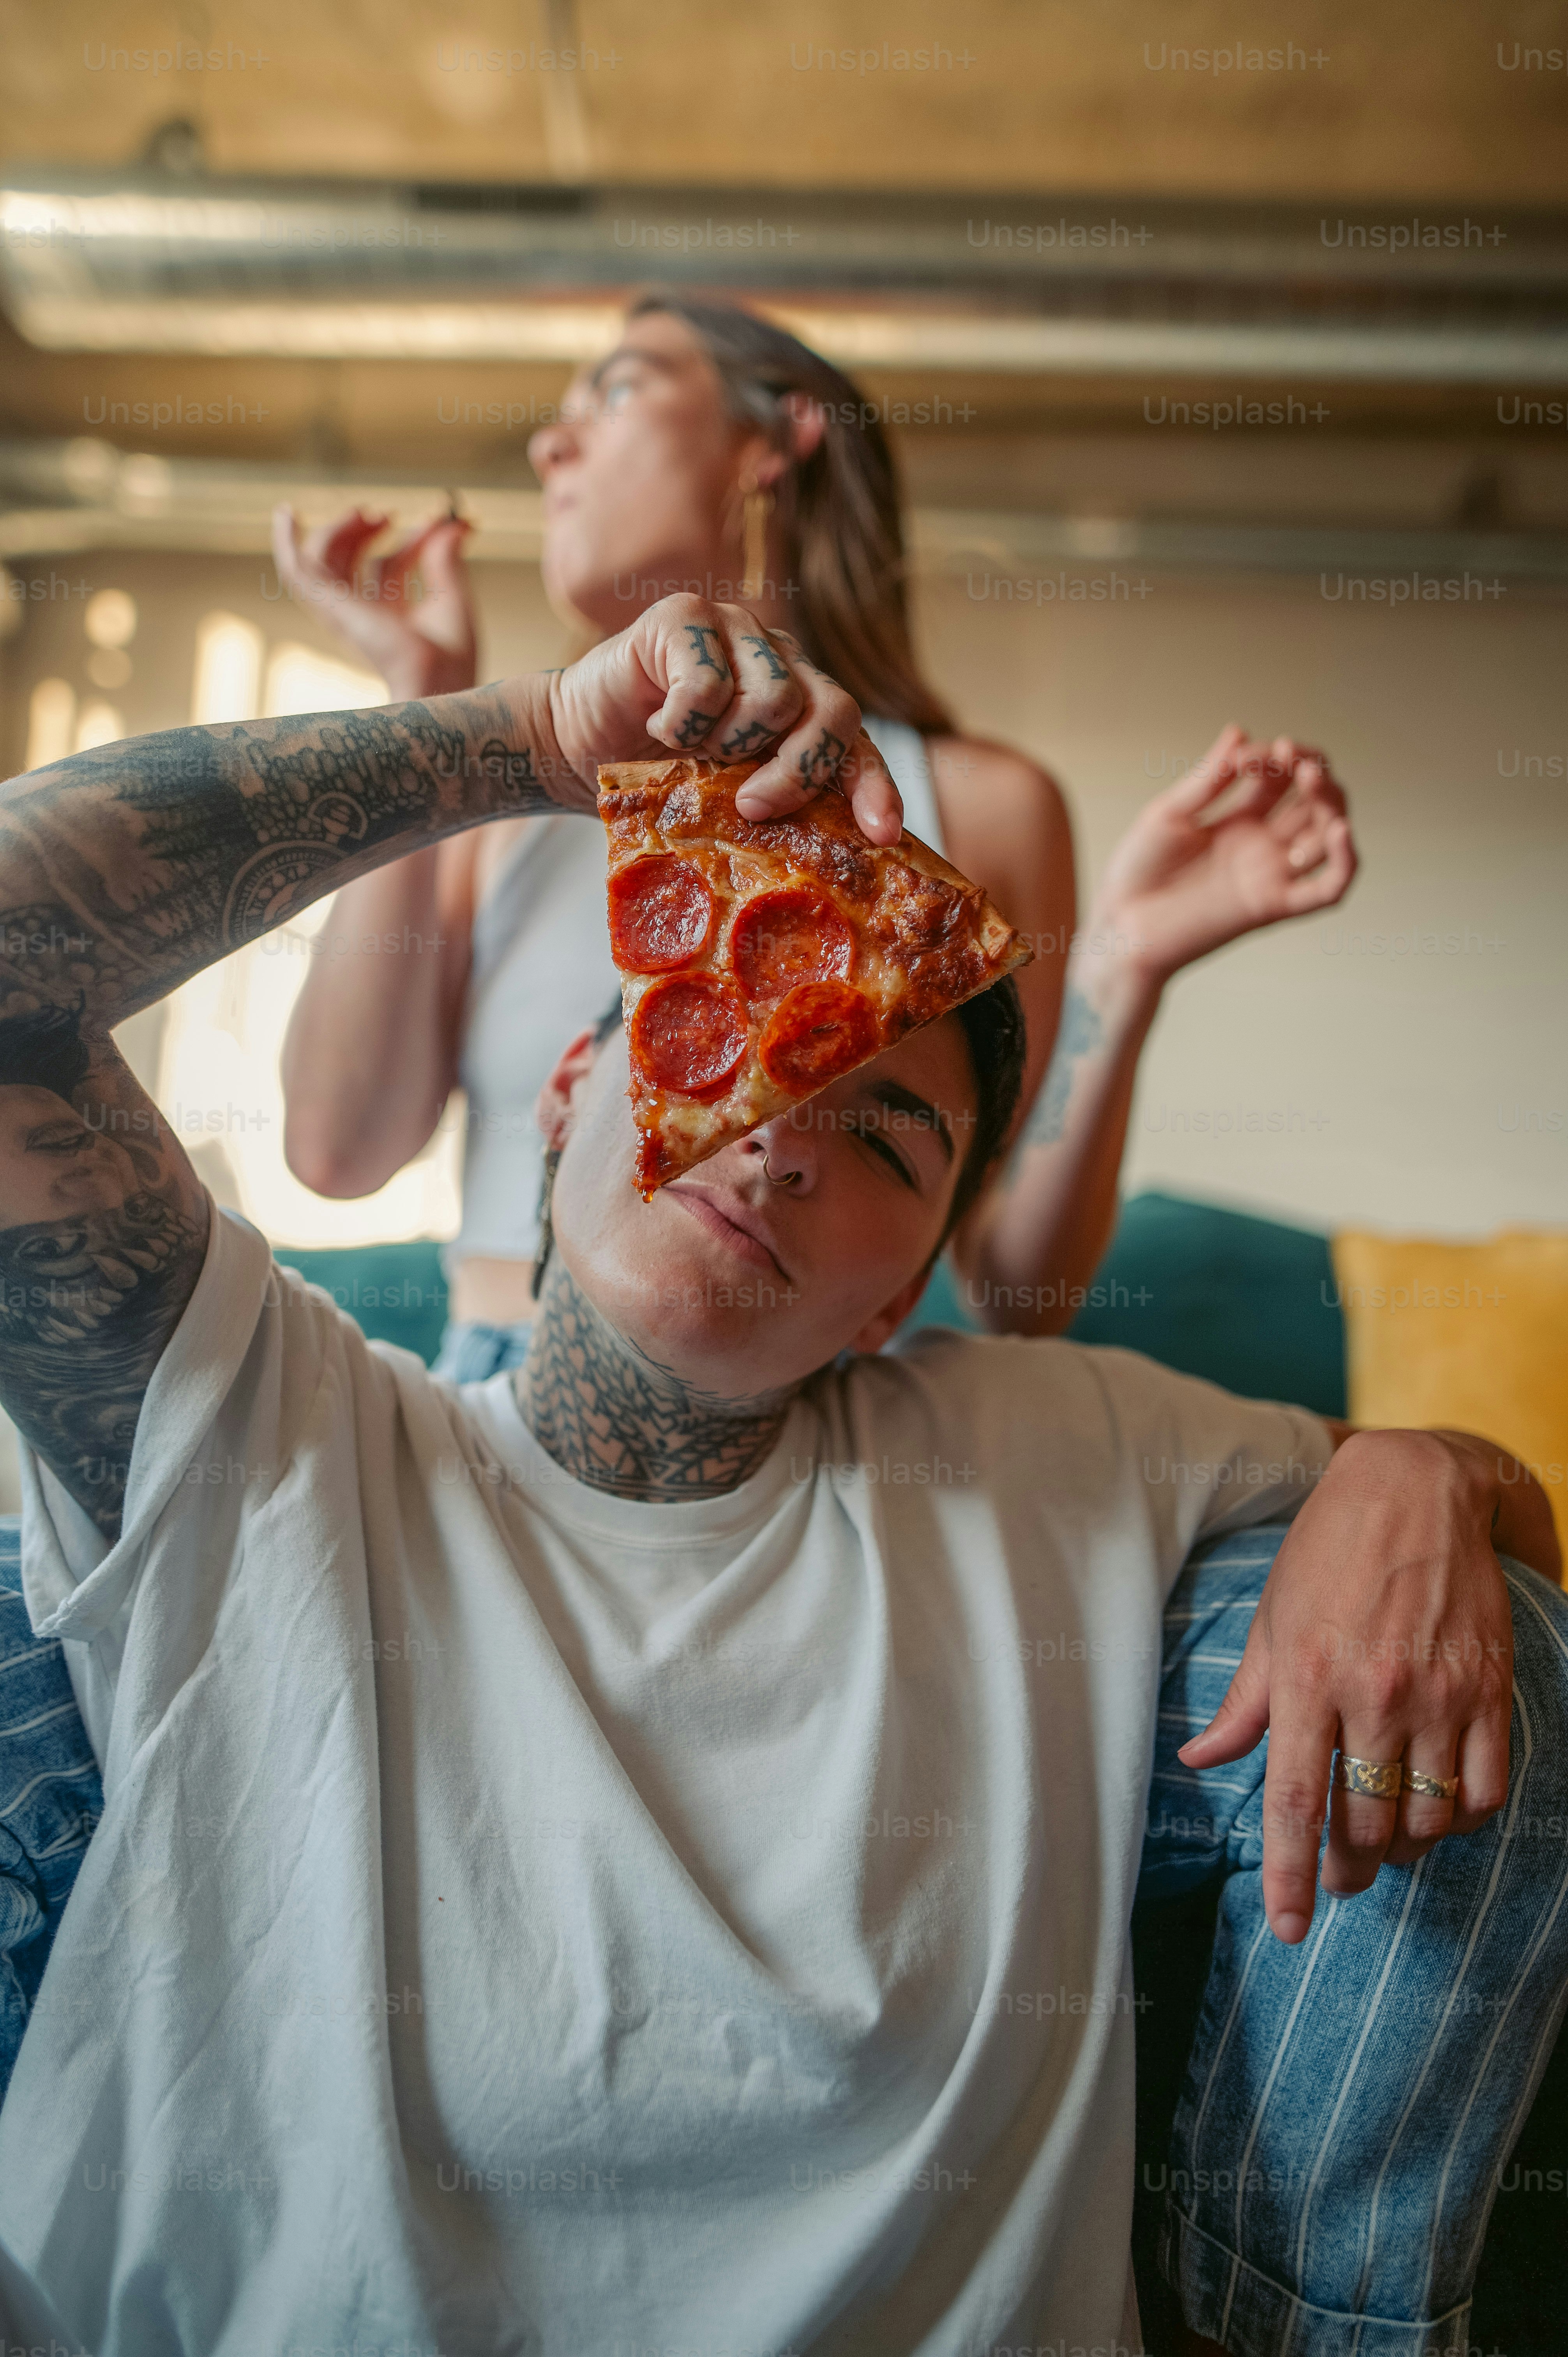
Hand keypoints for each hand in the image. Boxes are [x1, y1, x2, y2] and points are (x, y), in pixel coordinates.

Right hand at [270, 504, 478, 699]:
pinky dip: (286, 542)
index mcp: (390, 618)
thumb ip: (448, 559)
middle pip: (351, 561)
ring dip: (338, 530)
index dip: (410, 541)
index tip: (437, 521)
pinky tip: (285, 513)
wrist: (437, 677)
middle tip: (387, 514)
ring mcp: (343, 611)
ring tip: (363, 512)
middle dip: (365, 531)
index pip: (388, 567)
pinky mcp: (330, 605)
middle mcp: (362, 615)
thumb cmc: (449, 654)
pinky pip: (297, 571)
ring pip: (324, 561)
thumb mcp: (452, 595)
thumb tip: (459, 524)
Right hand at [546, 593, 902, 842]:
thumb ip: (779, 805)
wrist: (575, 744)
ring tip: (690, 751)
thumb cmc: (655, 776)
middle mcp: (780, 658)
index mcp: (802, 703)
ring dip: (726, 744)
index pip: (856, 741)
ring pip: (774, 699)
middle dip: (799, 772)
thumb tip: (832, 854)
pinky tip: (656, 723)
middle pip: (831, 712)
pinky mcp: (687, 614)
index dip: (873, 786)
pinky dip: (680, 722)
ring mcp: (737, 627)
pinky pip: (708, 685)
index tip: (882, 834)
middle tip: (753, 806)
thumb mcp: (729, 798)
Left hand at [1091, 726, 1356, 983]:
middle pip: (1314, 801)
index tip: (1247, 754)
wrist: (1121, 925)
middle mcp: (1264, 844)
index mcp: (1241, 818)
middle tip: (1293, 757)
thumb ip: (1210, 779)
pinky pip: (1326, 891)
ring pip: (1327, 837)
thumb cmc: (1138, 871)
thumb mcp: (1170, 813)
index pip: (1281, 777)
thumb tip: (1239, 730)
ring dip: (1331, 804)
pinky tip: (1340, 830)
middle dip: (1313, 772)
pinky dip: (1345, 863)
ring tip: (1312, 780)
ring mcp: (1271, 874)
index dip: (1276, 757)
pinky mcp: (1272, 907)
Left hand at [1180, 1431, 1513, 1942]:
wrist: (1417, 1491)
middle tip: (1340, 1875)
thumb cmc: (1328, 1554)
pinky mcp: (1490, 1689)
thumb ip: (1244, 1704)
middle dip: (1348, 1869)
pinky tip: (1439, 1811)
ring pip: (1427, 1818)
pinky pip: (1484, 1789)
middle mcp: (1375, 1693)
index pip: (1293, 1803)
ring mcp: (1440, 1694)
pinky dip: (1462, 1820)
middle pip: (1363, 1824)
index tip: (1289, 1928)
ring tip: (1384, 1843)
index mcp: (1308, 1678)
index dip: (1289, 1876)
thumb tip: (1198, 1762)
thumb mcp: (1272, 1621)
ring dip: (1403, 1849)